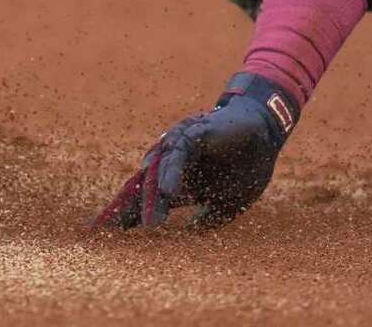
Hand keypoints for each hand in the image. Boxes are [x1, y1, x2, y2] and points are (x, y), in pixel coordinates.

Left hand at [94, 73, 296, 229]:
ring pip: (157, 173)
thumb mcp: (228, 204)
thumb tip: (187, 233)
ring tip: (149, 224)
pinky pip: (177, 153)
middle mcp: (172, 166)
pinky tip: (168, 191)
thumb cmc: (247, 168)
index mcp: (179, 184)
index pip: (147, 202)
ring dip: (152, 199)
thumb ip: (208, 220)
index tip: (107, 237)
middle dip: (125, 209)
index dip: (129, 218)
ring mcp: (179, 149)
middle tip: (106, 231)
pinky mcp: (191, 134)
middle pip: (142, 188)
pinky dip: (171, 171)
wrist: (265, 138)